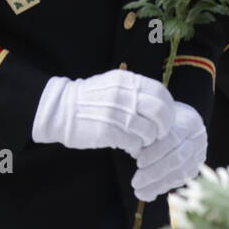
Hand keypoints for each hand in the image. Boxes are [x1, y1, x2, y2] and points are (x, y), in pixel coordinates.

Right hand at [32, 70, 173, 153]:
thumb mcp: (113, 84)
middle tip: (158, 134)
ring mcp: (117, 113)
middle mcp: (125, 95)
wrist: (60, 109)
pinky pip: (134, 142)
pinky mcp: (109, 132)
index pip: (161, 93)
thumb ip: (134, 91)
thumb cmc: (89, 99)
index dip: (168, 108)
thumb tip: (158, 105)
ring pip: (149, 131)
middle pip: (160, 112)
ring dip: (149, 139)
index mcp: (128, 81)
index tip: (165, 118)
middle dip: (164, 126)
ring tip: (141, 141)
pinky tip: (129, 146)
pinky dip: (135, 147)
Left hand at [131, 102, 205, 201]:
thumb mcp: (152, 121)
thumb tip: (135, 153)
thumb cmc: (157, 121)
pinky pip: (180, 180)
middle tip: (136, 183)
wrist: (174, 122)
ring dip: (158, 185)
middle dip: (155, 173)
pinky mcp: (195, 167)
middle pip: (178, 158)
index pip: (173, 138)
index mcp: (188, 121)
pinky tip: (149, 192)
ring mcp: (199, 154)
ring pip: (180, 173)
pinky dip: (163, 187)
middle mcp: (198, 138)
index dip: (156, 152)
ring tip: (139, 191)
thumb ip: (146, 136)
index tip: (139, 163)